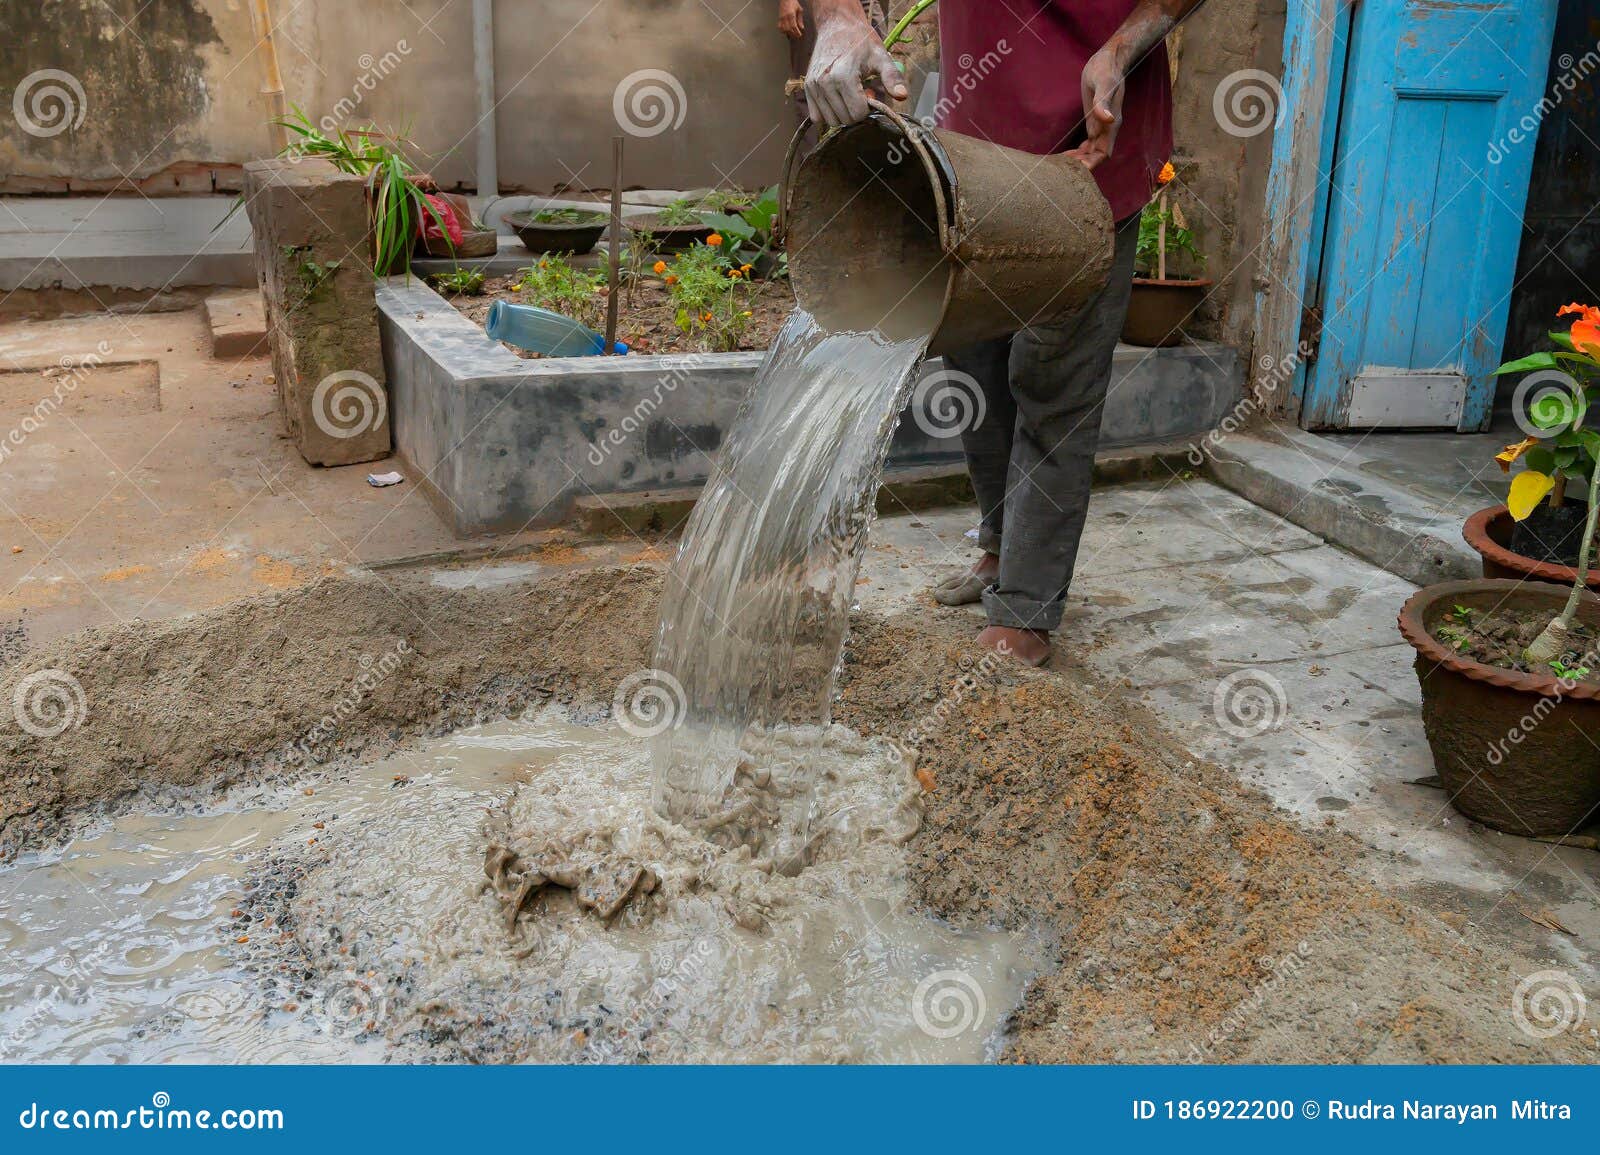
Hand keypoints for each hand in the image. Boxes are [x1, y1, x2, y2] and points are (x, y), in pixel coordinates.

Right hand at [779, 0, 803, 39]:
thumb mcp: (799, 10)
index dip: (797, 32)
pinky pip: (779, 27)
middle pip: (788, 29)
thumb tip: (801, 27)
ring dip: (788, 33)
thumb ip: (800, 19)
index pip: (794, 26)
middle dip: (793, 34)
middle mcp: (785, 17)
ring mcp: (781, 18)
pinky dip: (782, 30)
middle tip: (797, 36)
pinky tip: (786, 32)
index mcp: (791, 14)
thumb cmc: (793, 2)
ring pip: (783, 29)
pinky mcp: (779, 18)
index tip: (799, 35)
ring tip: (792, 34)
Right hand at [804, 10, 908, 126]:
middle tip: (860, 92)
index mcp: (844, 77)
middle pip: (845, 119)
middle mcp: (825, 83)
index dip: (868, 108)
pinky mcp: (807, 88)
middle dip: (856, 111)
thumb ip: (892, 77)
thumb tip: (902, 95)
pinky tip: (837, 98)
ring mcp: (813, 87)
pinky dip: (829, 112)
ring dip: (843, 112)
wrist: (837, 25)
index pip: (858, 114)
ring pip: (831, 121)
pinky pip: (817, 116)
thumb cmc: (861, 41)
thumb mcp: (881, 56)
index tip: (870, 92)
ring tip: (848, 94)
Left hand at [1064, 47, 1126, 169]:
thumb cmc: (1106, 69)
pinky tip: (1065, 154)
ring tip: (1060, 165)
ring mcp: (1100, 126)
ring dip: (1078, 160)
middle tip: (1061, 169)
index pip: (1103, 153)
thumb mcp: (1104, 83)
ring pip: (1090, 151)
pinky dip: (1078, 151)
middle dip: (1081, 165)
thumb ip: (1104, 101)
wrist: (1107, 59)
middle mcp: (1107, 129)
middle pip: (1095, 156)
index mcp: (1112, 124)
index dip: (1091, 163)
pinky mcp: (1093, 120)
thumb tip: (1108, 120)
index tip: (1076, 168)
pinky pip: (1087, 143)